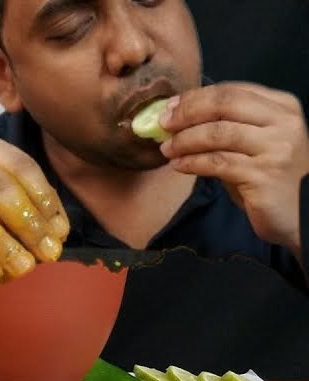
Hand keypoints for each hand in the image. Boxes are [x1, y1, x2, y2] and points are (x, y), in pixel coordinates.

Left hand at [159, 82, 308, 251]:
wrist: (301, 213)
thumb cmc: (271, 178)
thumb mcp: (255, 145)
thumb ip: (226, 127)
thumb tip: (176, 119)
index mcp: (283, 107)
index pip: (233, 91)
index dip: (195, 97)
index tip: (169, 107)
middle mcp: (284, 123)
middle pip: (225, 104)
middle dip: (187, 112)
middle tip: (163, 124)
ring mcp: (277, 148)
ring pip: (218, 133)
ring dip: (184, 140)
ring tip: (166, 149)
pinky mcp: (264, 175)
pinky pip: (217, 162)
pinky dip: (191, 162)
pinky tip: (178, 165)